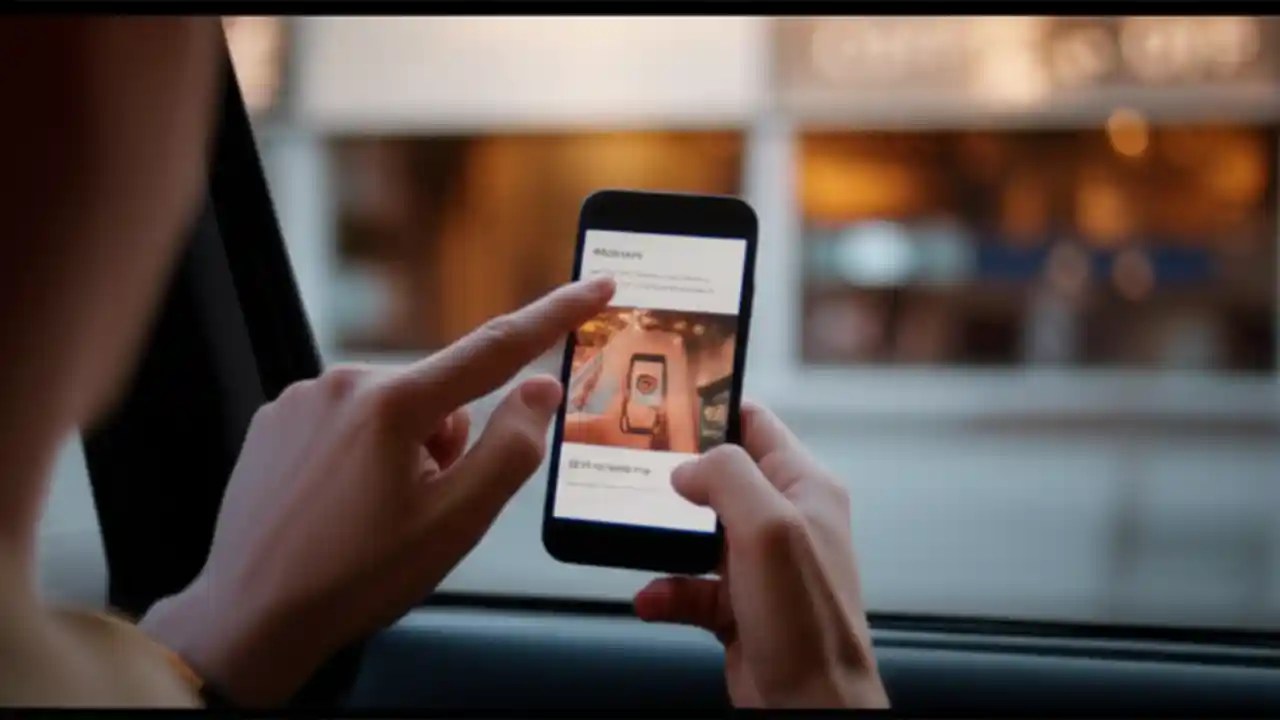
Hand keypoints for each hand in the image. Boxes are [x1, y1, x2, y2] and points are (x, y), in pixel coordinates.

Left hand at [141, 276, 614, 705]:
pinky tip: (336, 505)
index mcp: (395, 405)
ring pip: (393, 411)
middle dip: (447, 446)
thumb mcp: (456, 523)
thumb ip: (511, 449)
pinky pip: (347, 422)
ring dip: (401, 452)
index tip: (596, 285)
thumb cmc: (355, 578)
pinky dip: (358, 455)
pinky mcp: (277, 418)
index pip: (496, 348)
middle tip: (418, 511)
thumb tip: (541, 389)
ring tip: (369, 515)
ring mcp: (303, 398)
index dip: (556, 315)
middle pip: (441, 398)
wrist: (251, 617)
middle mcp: (345, 383)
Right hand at [633, 401, 887, 708]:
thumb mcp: (768, 528)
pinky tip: (653, 598)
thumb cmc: (808, 622)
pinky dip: (666, 591)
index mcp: (804, 488)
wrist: (809, 705)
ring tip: (638, 540)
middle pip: (720, 478)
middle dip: (677, 479)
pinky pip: (690, 586)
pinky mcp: (739, 606)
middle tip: (638, 471)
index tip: (669, 406)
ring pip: (697, 534)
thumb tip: (688, 467)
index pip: (757, 425)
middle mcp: (785, 521)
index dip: (714, 410)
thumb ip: (728, 477)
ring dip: (664, 542)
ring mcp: (761, 565)